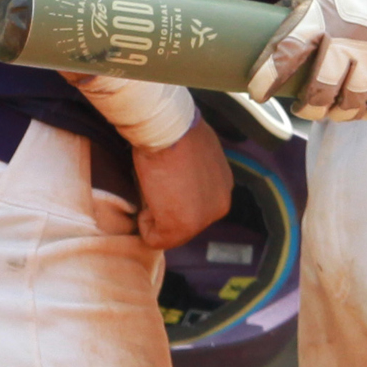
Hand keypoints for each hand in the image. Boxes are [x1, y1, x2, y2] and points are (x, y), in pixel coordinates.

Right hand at [132, 112, 233, 250]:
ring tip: (153, 188)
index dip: (173, 196)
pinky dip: (143, 223)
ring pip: (169, 233)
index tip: (164, 178)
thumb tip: (178, 184)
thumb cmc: (174, 131)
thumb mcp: (196, 153)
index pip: (196, 205)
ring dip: (155, 214)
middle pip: (185, 222)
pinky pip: (154, 238)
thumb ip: (194, 174)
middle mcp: (220, 205)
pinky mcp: (181, 228)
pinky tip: (147, 199)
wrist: (167, 128)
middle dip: (165, 208)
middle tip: (156, 184)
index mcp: (223, 187)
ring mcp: (203, 219)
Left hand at [247, 0, 366, 121]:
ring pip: (353, 103)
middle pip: (321, 90)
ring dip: (340, 113)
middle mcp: (349, 34)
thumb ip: (297, 14)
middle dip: (309, 108)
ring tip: (335, 109)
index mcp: (322, 14)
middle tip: (305, 108)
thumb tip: (258, 33)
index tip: (258, 93)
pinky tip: (364, 106)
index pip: (287, 50)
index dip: (268, 76)